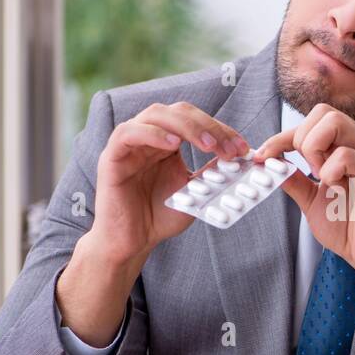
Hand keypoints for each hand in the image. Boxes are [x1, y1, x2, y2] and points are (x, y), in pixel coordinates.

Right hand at [86, 102, 249, 266]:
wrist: (132, 242)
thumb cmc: (159, 218)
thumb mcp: (194, 193)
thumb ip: (211, 174)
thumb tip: (238, 159)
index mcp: (167, 142)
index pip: (195, 121)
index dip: (221, 130)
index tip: (242, 148)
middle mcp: (148, 137)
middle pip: (179, 112)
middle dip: (208, 126)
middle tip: (229, 148)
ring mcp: (129, 144)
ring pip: (156, 114)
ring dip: (186, 126)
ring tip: (208, 145)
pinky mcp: (111, 156)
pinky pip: (128, 133)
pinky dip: (153, 134)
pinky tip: (173, 145)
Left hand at [255, 104, 354, 284]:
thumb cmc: (348, 228)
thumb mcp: (310, 200)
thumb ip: (294, 179)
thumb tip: (270, 162)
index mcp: (349, 145)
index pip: (313, 121)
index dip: (282, 136)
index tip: (263, 155)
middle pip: (323, 112)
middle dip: (301, 140)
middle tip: (307, 171)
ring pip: (335, 123)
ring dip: (316, 151)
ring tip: (323, 179)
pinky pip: (346, 155)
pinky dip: (330, 172)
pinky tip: (336, 189)